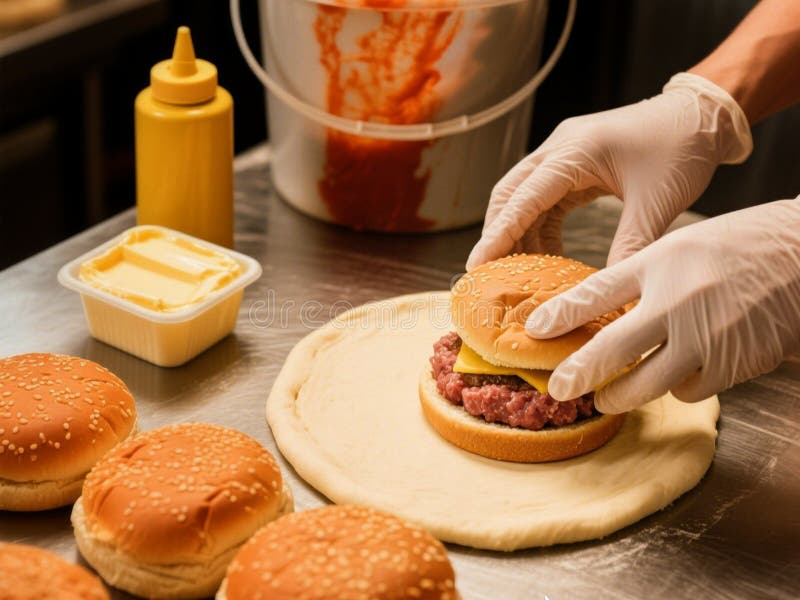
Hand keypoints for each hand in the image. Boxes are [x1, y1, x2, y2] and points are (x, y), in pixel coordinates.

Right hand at [466, 73, 751, 270]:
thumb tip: (607, 291)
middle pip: (510, 193)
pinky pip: (543, 197)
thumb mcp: (657, 204)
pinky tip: (547, 252)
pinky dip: (539, 226)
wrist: (702, 115)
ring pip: (522, 196)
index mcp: (577, 151)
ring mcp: (564, 152)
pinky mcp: (573, 163)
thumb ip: (630, 247)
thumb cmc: (682, 150)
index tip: (477, 264)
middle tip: (488, 273)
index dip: (499, 234)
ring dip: (518, 232)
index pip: (524, 197)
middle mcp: (561, 147)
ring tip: (519, 270)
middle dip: (497, 233)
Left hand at [525, 199, 799, 412]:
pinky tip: (681, 371)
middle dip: (578, 374)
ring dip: (623, 394)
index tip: (535, 331)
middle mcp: (677, 300)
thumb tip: (605, 314)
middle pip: (612, 348)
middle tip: (559, 388)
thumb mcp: (684, 244)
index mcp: (661, 262)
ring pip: (647, 383)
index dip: (561, 315)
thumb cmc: (743, 246)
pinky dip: (678, 386)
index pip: (597, 291)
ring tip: (608, 397)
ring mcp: (705, 336)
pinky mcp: (732, 364)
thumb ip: (644, 276)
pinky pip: (687, 389)